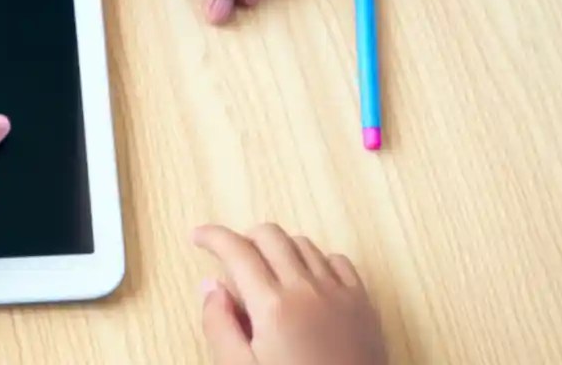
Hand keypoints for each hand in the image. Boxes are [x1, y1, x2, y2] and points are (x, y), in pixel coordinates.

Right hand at [194, 223, 386, 364]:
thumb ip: (219, 326)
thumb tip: (211, 287)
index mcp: (273, 306)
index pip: (236, 250)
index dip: (212, 236)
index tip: (198, 237)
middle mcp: (307, 288)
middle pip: (270, 235)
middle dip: (244, 239)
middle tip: (232, 261)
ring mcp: (339, 292)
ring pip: (302, 243)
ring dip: (278, 249)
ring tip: (268, 276)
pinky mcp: (362, 303)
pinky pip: (337, 261)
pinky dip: (315, 261)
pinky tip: (306, 282)